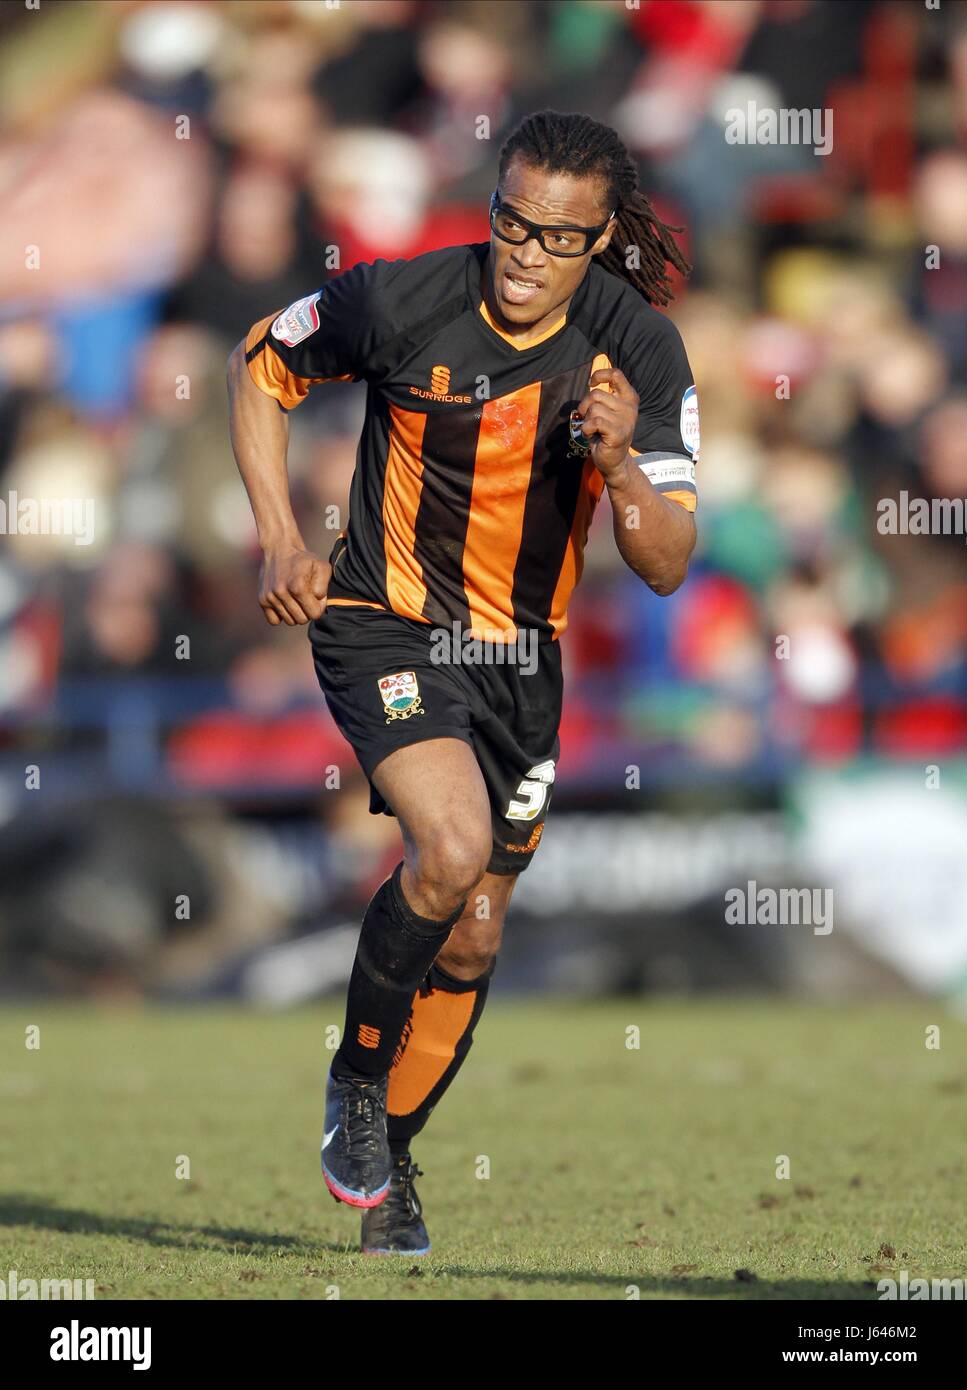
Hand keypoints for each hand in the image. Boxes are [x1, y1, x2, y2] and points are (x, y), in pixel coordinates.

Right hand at [259, 546, 330, 624]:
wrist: (279, 548)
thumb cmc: (304, 559)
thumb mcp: (322, 566)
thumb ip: (324, 587)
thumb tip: (316, 601)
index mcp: (298, 587)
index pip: (314, 614)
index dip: (318, 606)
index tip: (316, 597)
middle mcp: (282, 593)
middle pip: (302, 620)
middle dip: (307, 611)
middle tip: (306, 598)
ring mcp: (270, 597)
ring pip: (289, 621)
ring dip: (295, 613)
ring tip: (296, 598)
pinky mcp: (262, 599)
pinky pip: (274, 621)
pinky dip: (281, 616)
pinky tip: (285, 604)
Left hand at [574, 367, 638, 481]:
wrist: (614, 461)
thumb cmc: (606, 433)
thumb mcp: (608, 410)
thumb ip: (603, 396)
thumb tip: (591, 383)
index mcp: (629, 398)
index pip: (616, 375)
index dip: (600, 375)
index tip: (591, 383)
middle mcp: (629, 407)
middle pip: (596, 394)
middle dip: (585, 406)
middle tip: (589, 418)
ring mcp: (625, 420)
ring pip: (593, 409)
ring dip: (587, 420)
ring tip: (594, 429)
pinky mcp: (617, 433)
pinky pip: (593, 422)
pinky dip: (587, 429)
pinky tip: (593, 435)